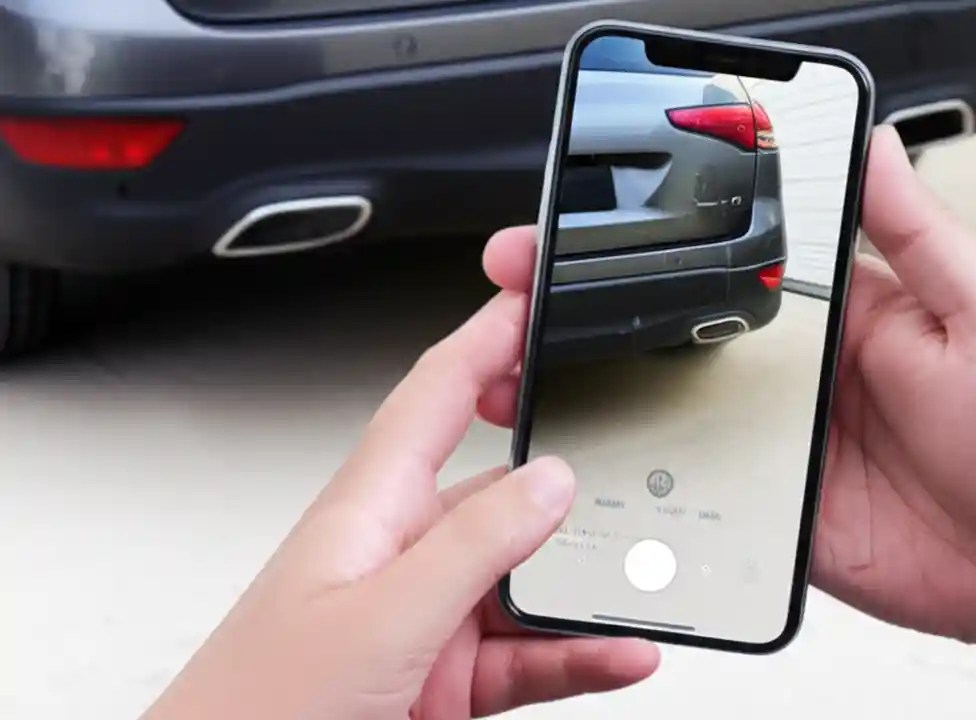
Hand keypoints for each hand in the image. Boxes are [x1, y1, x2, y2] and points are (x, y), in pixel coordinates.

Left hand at [146, 293, 658, 719]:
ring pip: (527, 580)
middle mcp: (404, 552)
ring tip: (638, 588)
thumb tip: (552, 482)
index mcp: (372, 508)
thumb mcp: (381, 618)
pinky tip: (617, 650)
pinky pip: (530, 652)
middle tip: (633, 459)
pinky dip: (578, 652)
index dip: (488, 336)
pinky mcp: (447, 675)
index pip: (439, 395)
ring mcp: (427, 615)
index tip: (538, 293)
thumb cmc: (260, 706)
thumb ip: (472, 548)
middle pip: (502, 490)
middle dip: (568, 481)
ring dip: (582, 588)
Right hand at [479, 127, 975, 655]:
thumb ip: (919, 232)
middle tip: (525, 294)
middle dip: (598, 310)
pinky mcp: (777, 514)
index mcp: (847, 313)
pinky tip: (597, 463)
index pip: (737, 259)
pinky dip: (647, 482)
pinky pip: (697, 492)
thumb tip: (874, 144)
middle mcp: (804, 376)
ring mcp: (784, 448)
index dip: (664, 239)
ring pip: (673, 410)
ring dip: (605, 392)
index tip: (595, 222)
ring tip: (531, 374)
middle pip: (683, 333)